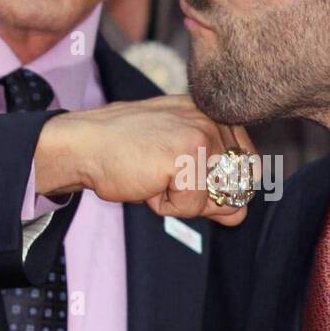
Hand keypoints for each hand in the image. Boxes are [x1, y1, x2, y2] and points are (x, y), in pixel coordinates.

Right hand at [33, 95, 255, 226]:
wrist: (83, 145)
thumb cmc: (125, 154)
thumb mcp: (178, 167)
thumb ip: (215, 189)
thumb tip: (241, 214)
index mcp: (213, 116)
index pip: (246, 169)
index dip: (212, 186)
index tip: (174, 168)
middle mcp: (213, 120)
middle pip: (235, 188)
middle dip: (199, 196)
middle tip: (160, 173)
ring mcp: (203, 134)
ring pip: (215, 199)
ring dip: (182, 201)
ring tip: (154, 175)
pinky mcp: (189, 154)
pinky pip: (191, 206)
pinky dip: (165, 205)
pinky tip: (146, 179)